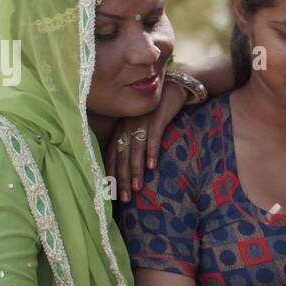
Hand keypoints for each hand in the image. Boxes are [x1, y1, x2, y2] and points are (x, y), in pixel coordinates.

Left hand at [105, 77, 185, 202]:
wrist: (173, 86)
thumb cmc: (157, 110)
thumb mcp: (142, 125)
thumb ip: (135, 142)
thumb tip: (133, 167)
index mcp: (121, 129)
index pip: (113, 155)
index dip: (112, 175)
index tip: (112, 194)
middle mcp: (127, 126)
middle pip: (122, 156)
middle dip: (122, 179)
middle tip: (124, 198)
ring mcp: (141, 121)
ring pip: (135, 150)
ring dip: (135, 170)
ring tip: (137, 188)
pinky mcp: (156, 117)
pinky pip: (153, 137)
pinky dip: (151, 152)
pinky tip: (152, 166)